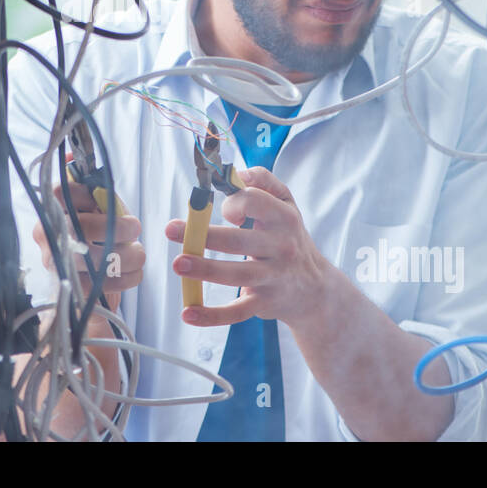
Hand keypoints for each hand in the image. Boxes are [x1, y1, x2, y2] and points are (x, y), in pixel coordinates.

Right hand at [31, 177, 144, 313]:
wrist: (93, 280)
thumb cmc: (99, 234)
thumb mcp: (97, 205)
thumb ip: (92, 186)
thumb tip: (71, 155)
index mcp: (52, 207)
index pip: (62, 192)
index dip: (91, 195)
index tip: (113, 204)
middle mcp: (47, 233)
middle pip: (81, 226)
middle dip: (117, 228)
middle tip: (136, 228)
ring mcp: (55, 262)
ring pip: (94, 258)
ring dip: (127, 255)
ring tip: (139, 253)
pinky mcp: (69, 287)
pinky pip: (100, 283)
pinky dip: (125, 278)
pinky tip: (134, 272)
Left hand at [165, 166, 336, 335]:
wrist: (316, 290)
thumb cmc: (290, 237)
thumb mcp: (286, 204)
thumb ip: (262, 180)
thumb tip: (234, 172)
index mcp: (284, 218)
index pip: (255, 202)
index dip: (234, 201)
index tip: (223, 210)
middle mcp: (281, 248)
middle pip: (240, 240)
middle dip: (205, 235)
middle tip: (170, 229)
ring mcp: (272, 278)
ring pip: (236, 275)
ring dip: (206, 270)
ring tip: (178, 264)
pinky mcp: (263, 303)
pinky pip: (237, 311)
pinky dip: (212, 315)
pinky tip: (188, 313)